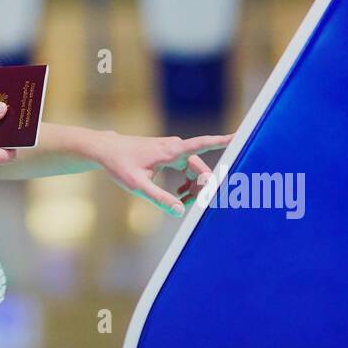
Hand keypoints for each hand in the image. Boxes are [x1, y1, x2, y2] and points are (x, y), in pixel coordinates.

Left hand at [97, 132, 234, 216]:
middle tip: (194, 207)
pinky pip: (188, 170)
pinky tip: (180, 195)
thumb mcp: (138, 186)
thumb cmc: (120, 165)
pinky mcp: (169, 155)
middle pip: (201, 170)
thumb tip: (180, 211)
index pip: (202, 144)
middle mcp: (175, 148)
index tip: (240, 136)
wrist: (107, 150)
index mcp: (171, 151)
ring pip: (195, 171)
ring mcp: (173, 150)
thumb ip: (159, 199)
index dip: (222, 141)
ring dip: (194, 188)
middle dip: (202, 189)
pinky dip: (188, 184)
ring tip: (183, 203)